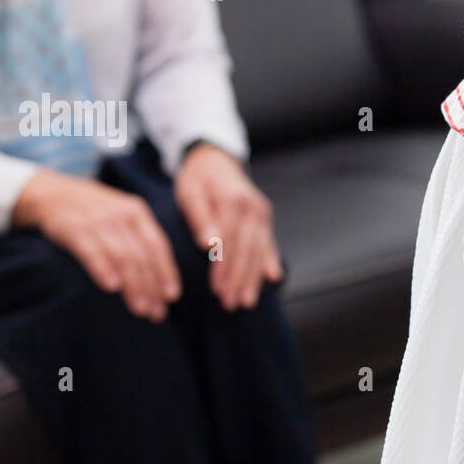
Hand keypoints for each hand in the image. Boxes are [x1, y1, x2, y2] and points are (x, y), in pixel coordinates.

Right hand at [13, 169, 180, 321]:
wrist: (51, 193)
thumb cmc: (95, 213)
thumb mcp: (122, 215)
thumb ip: (140, 238)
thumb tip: (163, 279)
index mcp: (137, 212)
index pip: (158, 246)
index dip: (166, 272)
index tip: (172, 296)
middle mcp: (120, 215)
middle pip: (141, 255)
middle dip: (151, 287)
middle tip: (156, 313)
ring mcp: (96, 220)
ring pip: (122, 256)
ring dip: (134, 286)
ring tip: (140, 309)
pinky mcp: (72, 228)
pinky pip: (90, 250)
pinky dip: (103, 268)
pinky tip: (112, 287)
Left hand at [174, 143, 282, 310]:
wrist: (215, 159)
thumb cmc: (197, 179)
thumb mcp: (190, 193)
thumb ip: (200, 218)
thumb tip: (208, 245)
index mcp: (232, 201)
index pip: (229, 242)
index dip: (224, 268)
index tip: (217, 290)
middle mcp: (252, 207)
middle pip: (247, 250)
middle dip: (239, 279)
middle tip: (231, 304)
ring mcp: (262, 212)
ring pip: (259, 250)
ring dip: (253, 278)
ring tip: (247, 301)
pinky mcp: (265, 217)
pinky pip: (269, 242)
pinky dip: (271, 260)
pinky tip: (274, 278)